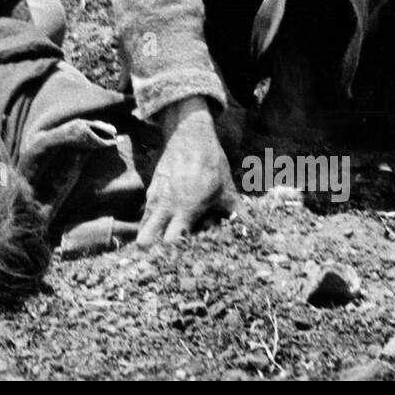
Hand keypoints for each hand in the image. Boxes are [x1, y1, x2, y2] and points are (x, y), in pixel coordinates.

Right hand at [137, 96, 238, 245]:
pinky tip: (165, 224)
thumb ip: (238, 213)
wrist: (188, 134)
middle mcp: (165, 206)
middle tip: (167, 258)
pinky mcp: (151, 190)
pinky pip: (146, 214)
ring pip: (142, 228)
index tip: (184, 260)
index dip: (177, 255)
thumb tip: (252, 231)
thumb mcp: (227, 189)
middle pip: (146, 240)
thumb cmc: (211, 163)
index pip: (172, 243)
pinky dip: (152, 223)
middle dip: (154, 252)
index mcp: (186, 209)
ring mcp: (155, 198)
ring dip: (152, 238)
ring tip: (164, 244)